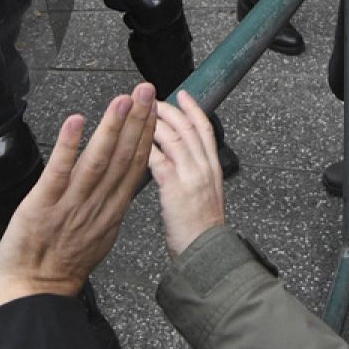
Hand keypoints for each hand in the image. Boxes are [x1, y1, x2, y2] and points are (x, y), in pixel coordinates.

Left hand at [0, 82, 157, 306]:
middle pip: (124, 158)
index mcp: (112, 211)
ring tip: (122, 99)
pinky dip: (69, 146)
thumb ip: (110, 206)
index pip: (135, 166)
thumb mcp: (99, 236)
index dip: (146, 135)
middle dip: (137, 121)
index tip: (154, 108)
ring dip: (111, 128)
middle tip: (146, 89)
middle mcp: (97, 205)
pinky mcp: (42, 205)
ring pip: (97, 161)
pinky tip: (77, 122)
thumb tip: (121, 183)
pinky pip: (58, 172)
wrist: (34, 292)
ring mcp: (71, 205)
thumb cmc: (62, 266)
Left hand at [148, 91, 226, 258]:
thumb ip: (196, 177)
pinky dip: (148, 146)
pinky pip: (159, 159)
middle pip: (189, 127)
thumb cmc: (202, 232)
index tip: (183, 95)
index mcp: (213, 169)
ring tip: (142, 112)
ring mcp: (191, 176)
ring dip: (156, 121)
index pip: (205, 129)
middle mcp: (204, 168)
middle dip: (171, 109)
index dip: (194, 109)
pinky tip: (136, 140)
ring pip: (175, 137)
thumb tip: (182, 163)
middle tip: (154, 98)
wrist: (207, 253)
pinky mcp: (176, 187)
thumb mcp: (206, 197)